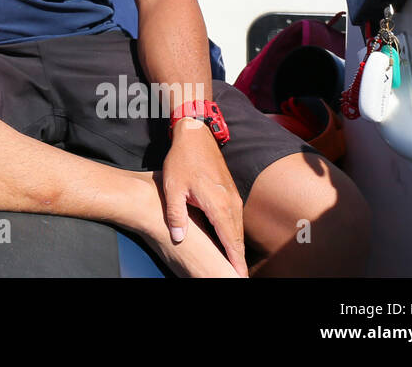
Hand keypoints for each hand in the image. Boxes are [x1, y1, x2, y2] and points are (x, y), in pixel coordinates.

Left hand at [161, 120, 247, 275]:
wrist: (196, 136)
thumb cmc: (182, 161)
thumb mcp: (173, 187)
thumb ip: (176, 214)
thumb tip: (178, 238)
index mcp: (219, 205)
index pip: (230, 241)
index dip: (234, 261)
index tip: (237, 276)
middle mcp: (232, 204)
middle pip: (237, 239)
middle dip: (238, 259)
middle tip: (236, 276)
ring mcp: (234, 198)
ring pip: (238, 229)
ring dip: (237, 248)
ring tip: (234, 266)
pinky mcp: (232, 193)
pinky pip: (236, 220)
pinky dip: (234, 235)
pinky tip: (229, 244)